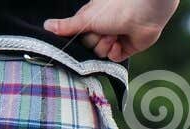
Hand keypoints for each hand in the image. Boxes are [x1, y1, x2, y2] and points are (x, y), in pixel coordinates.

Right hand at [44, 0, 179, 62]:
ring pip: (101, 54)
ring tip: (115, 33)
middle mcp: (102, 29)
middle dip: (96, 40)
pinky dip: (116, 51)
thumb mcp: (86, 18)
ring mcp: (114, 38)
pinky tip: (121, 40)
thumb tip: (45, 26)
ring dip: (106, 44)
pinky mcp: (126, 48)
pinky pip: (114, 58)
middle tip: (105, 29)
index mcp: (91, 20)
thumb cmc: (114, 8)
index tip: (84, 32)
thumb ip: (66, 26)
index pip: (78, 37)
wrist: (143, 11)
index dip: (81, 37)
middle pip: (89, 47)